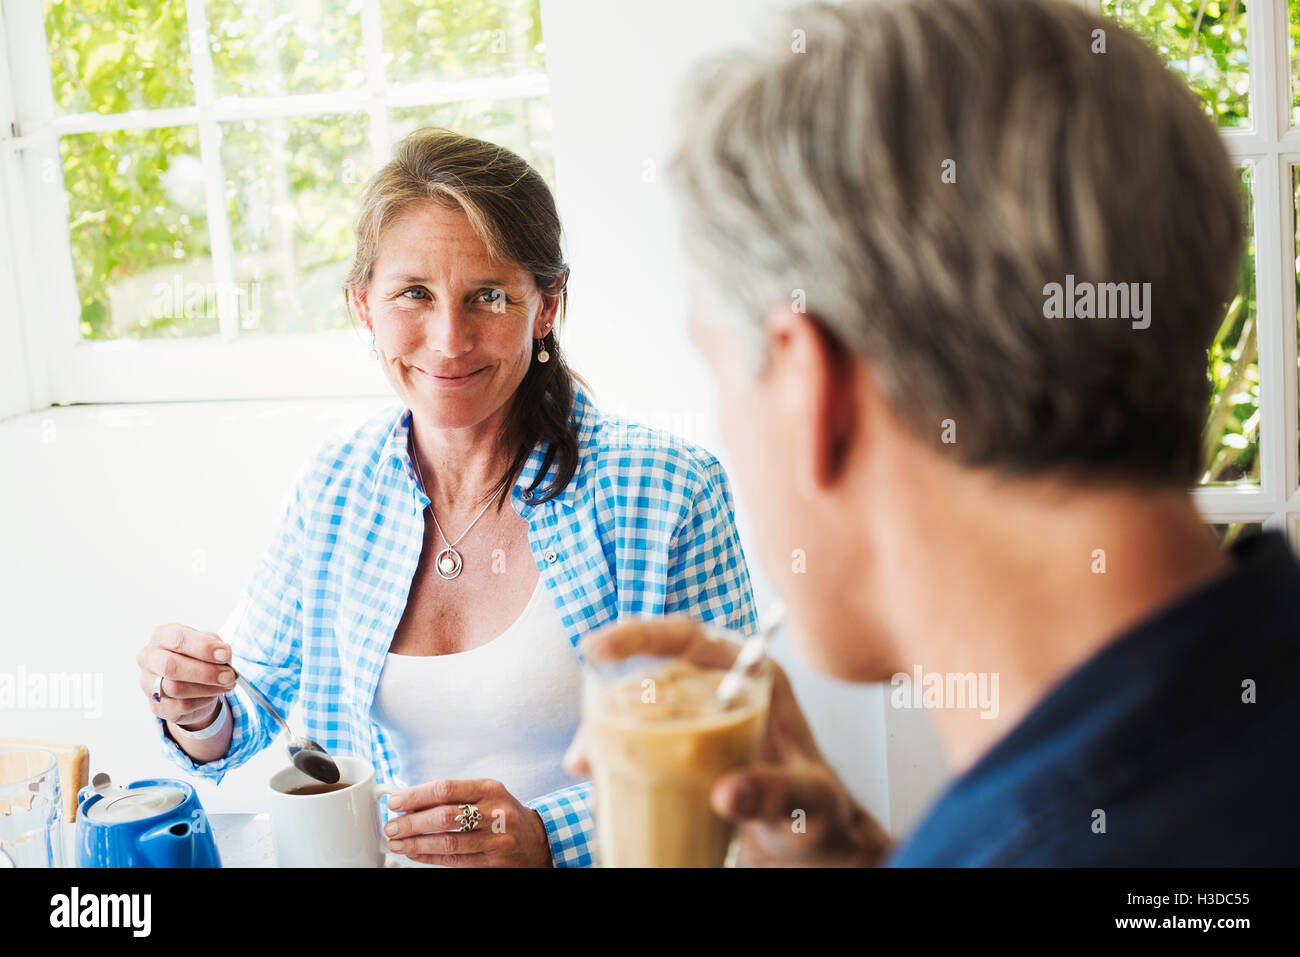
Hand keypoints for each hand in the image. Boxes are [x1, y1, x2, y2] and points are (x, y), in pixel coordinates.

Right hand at [138, 624, 235, 728]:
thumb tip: (223, 655)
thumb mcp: (208, 644)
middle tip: (228, 675)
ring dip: (207, 688)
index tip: (225, 655)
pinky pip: (180, 706)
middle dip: (205, 672)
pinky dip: (202, 701)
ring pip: (175, 688)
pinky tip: (211, 695)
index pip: (177, 639)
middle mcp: (149, 658)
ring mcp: (148, 684)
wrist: (190, 685)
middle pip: (170, 666)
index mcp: (161, 636)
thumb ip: (214, 645)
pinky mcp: (156, 706)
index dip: (203, 647)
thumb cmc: (198, 658)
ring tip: (226, 685)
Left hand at [384, 778, 552, 866]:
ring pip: (447, 842)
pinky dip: (430, 858)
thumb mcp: (486, 794)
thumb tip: (412, 803)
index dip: (416, 796)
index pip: (445, 789)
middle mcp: (494, 812)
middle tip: (392, 827)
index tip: (396, 801)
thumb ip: (454, 796)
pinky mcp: (493, 862)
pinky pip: (455, 861)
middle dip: (411, 823)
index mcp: (490, 789)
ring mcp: (495, 839)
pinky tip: (416, 855)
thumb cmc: (503, 813)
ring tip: (398, 843)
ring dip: (416, 844)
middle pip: (444, 817)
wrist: (536, 839)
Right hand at [564, 615, 893, 866]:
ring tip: (587, 768)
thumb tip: (730, 792)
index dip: (640, 636)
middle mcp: (719, 689)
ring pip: (638, 707)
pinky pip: (639, 739)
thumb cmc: (822, 812)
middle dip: (609, 703)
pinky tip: (599, 780)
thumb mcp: (807, 801)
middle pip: (651, 676)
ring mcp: (698, 719)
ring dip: (605, 732)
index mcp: (754, 678)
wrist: (815, 840)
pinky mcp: (683, 748)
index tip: (598, 649)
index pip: (690, 638)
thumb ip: (776, 793)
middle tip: (586, 751)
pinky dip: (613, 755)